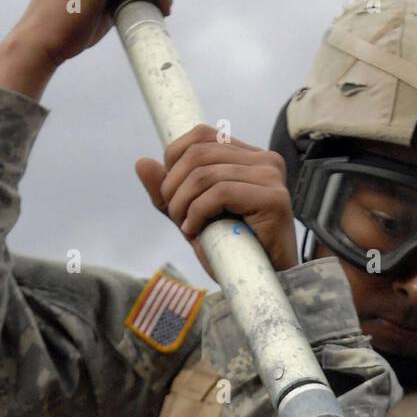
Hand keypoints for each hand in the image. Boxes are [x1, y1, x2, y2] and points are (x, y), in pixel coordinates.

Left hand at [135, 125, 299, 275]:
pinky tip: (195, 232)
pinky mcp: (274, 200)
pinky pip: (220, 193)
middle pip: (198, 153)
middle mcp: (265, 160)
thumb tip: (142, 162)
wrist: (264, 281)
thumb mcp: (193, 215)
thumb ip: (169, 191)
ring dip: (183, 204)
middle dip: (174, 186)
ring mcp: (272, 178)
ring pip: (206, 174)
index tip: (172, 195)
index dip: (174, 159)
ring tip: (185, 227)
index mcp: (250, 156)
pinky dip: (198, 213)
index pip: (202, 135)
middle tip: (174, 216)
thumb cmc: (234, 249)